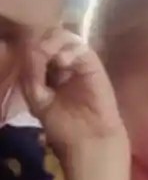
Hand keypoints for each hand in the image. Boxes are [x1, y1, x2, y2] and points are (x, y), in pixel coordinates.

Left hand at [18, 29, 123, 151]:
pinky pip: (82, 49)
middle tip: (34, 51)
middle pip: (51, 38)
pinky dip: (70, 50)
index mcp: (48, 71)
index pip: (36, 47)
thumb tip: (30, 49)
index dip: (28, 45)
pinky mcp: (95, 67)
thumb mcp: (37, 98)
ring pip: (66, 38)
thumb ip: (31, 74)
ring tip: (45, 53)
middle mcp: (64, 64)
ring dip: (52, 42)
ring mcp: (80, 64)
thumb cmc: (63, 125)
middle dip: (39, 40)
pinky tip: (62, 61)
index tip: (21, 50)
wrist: (88, 142)